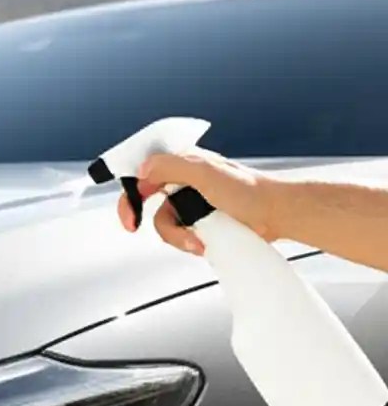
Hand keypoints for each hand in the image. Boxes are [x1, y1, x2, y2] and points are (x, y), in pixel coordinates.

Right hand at [117, 148, 282, 255]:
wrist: (277, 214)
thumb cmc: (250, 191)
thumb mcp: (205, 172)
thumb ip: (171, 166)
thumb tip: (143, 171)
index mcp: (182, 163)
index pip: (143, 170)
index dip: (130, 187)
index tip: (129, 205)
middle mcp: (183, 181)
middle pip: (145, 200)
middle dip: (143, 216)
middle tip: (133, 226)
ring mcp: (190, 203)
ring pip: (163, 222)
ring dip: (176, 235)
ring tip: (197, 238)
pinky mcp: (199, 222)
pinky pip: (179, 235)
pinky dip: (187, 242)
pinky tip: (204, 241)